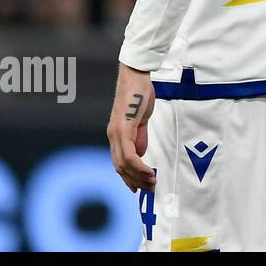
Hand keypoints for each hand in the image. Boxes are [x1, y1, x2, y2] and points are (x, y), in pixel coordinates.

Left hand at [106, 63, 155, 192]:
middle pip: (119, 167)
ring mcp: (117, 133)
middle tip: (149, 188)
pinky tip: (148, 171)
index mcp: (117, 135)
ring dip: (137, 176)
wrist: (135, 77)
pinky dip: (138, 166)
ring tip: (151, 182)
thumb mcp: (141, 120)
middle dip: (134, 181)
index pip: (119, 162)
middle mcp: (113, 136)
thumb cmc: (139, 95)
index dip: (129, 176)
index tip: (141, 185)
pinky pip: (128, 154)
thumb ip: (140, 137)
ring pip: (123, 164)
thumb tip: (140, 154)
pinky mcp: (124, 129)